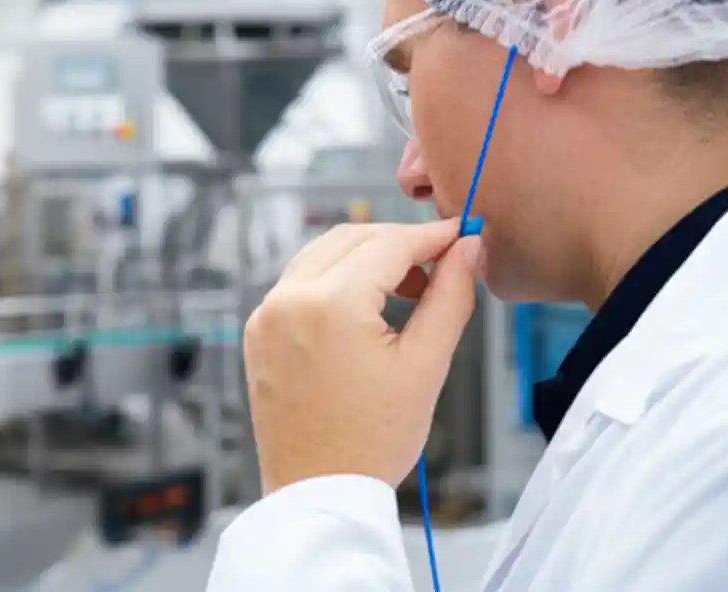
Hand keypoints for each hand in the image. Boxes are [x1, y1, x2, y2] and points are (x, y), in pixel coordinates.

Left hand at [243, 219, 481, 492]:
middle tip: (441, 264)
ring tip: (409, 289)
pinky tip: (367, 306)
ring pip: (322, 254)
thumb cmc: (372, 441)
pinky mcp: (258, 332)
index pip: (390, 244)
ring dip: (366, 257)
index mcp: (330, 304)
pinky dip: (335, 279)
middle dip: (399, 243)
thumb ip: (450, 296)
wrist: (319, 493)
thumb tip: (468, 248)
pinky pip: (299, 282)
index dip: (432, 236)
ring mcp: (266, 315)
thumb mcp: (426, 365)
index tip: (463, 234)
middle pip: (353, 238)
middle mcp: (288, 300)